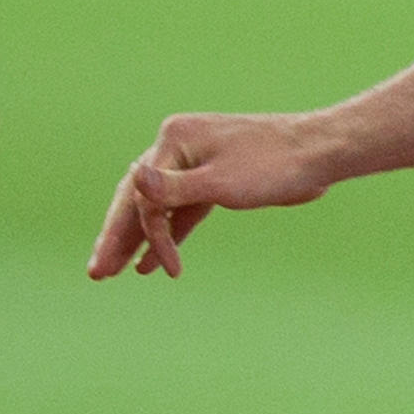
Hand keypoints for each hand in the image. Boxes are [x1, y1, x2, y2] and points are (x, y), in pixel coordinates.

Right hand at [90, 111, 337, 279]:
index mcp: (174, 139)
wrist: (317, 154)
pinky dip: (169, 236)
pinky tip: (153, 264)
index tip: (167, 269)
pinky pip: (181, 211)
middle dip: (118, 238)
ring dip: (139, 240)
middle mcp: (177, 147)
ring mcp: (194, 163)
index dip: (147, 235)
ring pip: (158, 206)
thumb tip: (133, 177)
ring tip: (114, 272)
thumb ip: (175, 188)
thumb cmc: (273, 165)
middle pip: (138, 198)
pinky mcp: (212, 179)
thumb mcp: (222, 183)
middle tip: (97, 274)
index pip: (145, 194)